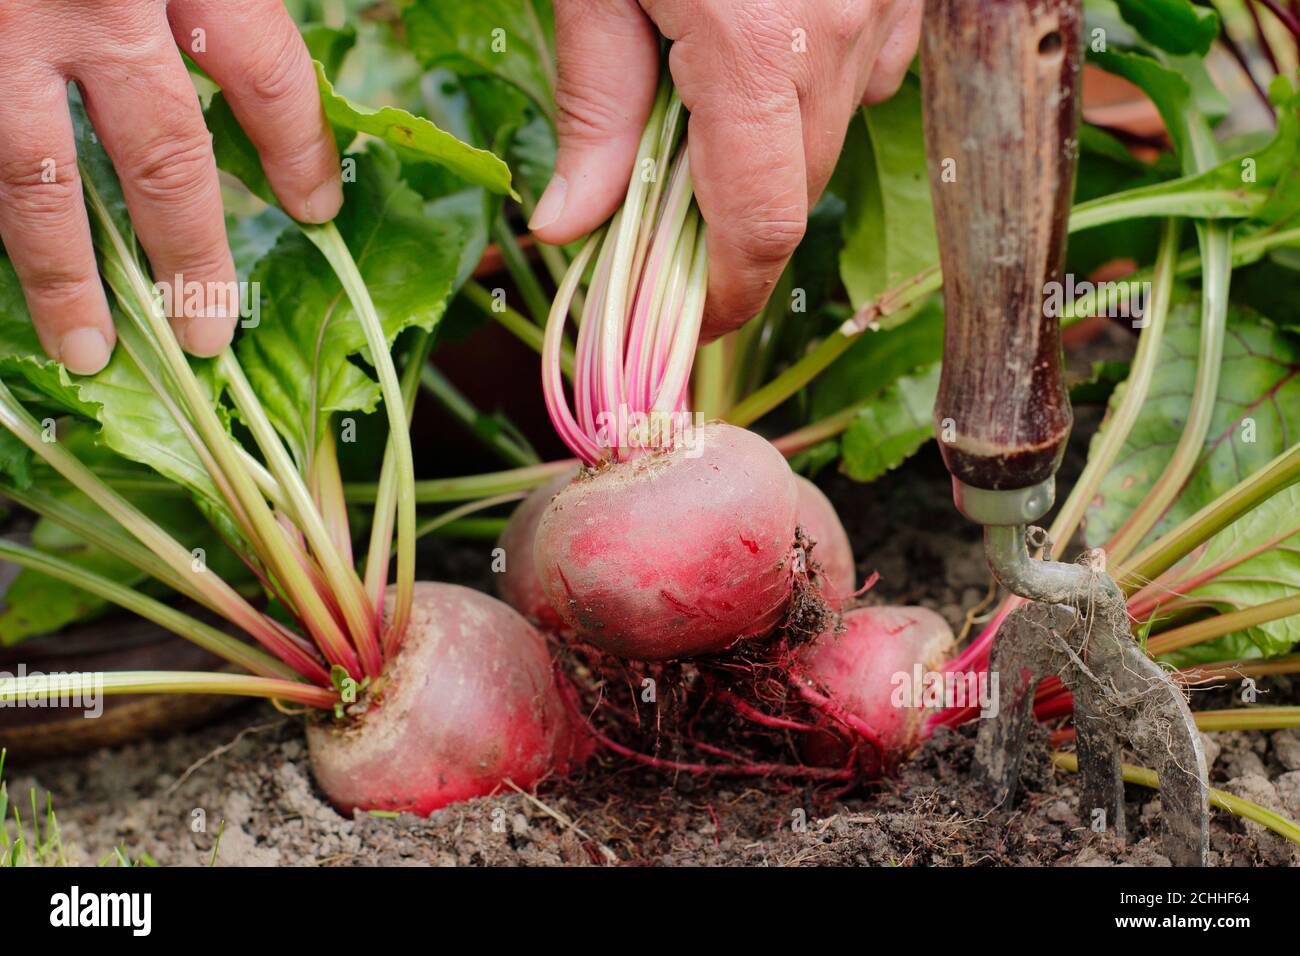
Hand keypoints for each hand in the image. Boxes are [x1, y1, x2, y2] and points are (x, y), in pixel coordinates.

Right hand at [0, 0, 341, 373]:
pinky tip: (23, 263)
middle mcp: (96, 2)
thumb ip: (219, 4)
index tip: (315, 210)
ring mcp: (5, 22)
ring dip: (67, 274)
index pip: (266, 77)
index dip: (297, 153)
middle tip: (205, 336)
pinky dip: (4, 217)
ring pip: (38, 173)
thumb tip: (251, 91)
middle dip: (190, 256)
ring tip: (90, 348)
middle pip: (165, 156)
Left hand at [529, 0, 921, 339]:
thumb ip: (593, 105)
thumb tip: (566, 226)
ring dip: (773, 152)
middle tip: (666, 207)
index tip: (688, 322)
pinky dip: (820, 91)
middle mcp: (837, 33)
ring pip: (833, 137)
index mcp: (753, 43)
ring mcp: (884, 5)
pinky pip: (871, 74)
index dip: (727, 297)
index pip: (758, 228)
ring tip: (706, 98)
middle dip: (733, 226)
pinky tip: (770, 53)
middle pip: (795, 194)